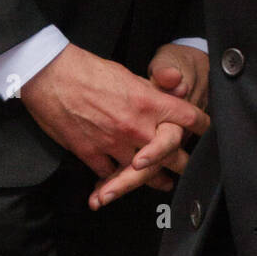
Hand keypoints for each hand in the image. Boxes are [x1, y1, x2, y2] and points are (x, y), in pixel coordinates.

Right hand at [20, 43, 209, 179]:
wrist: (50, 76)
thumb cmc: (87, 70)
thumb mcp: (127, 74)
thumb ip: (149, 90)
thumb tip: (168, 91)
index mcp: (148, 101)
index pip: (187, 117)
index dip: (201, 124)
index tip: (206, 129)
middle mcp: (136, 126)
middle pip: (171, 153)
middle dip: (183, 162)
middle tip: (188, 167)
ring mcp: (114, 143)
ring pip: (144, 172)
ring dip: (155, 180)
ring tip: (164, 184)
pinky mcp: (91, 154)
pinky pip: (111, 175)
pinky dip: (116, 181)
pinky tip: (121, 185)